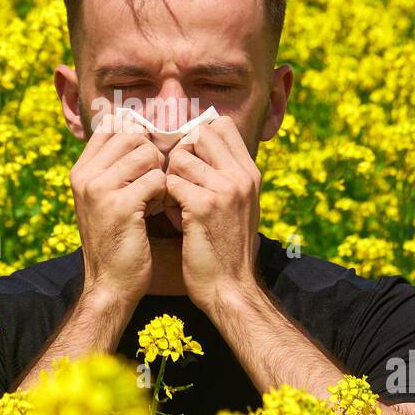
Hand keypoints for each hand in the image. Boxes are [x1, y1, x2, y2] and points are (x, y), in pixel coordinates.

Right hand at [70, 113, 167, 306]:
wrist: (110, 284)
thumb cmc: (116, 240)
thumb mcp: (104, 199)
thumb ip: (114, 167)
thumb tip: (139, 129)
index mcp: (80, 171)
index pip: (111, 124)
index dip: (137, 134)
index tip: (147, 157)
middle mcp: (85, 175)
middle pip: (133, 134)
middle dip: (153, 155)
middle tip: (153, 182)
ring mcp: (100, 189)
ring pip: (147, 153)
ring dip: (160, 174)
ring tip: (155, 197)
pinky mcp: (121, 205)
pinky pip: (157, 179)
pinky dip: (165, 194)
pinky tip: (158, 211)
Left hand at [162, 115, 261, 314]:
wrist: (229, 288)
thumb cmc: (226, 248)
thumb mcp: (238, 206)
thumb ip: (224, 177)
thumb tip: (195, 149)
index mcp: (250, 173)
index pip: (221, 126)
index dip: (198, 136)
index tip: (188, 158)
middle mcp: (241, 176)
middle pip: (200, 134)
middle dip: (181, 153)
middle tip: (178, 179)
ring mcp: (225, 189)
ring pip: (180, 157)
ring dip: (170, 177)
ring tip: (174, 201)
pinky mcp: (204, 206)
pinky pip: (170, 183)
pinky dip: (164, 198)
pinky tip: (170, 216)